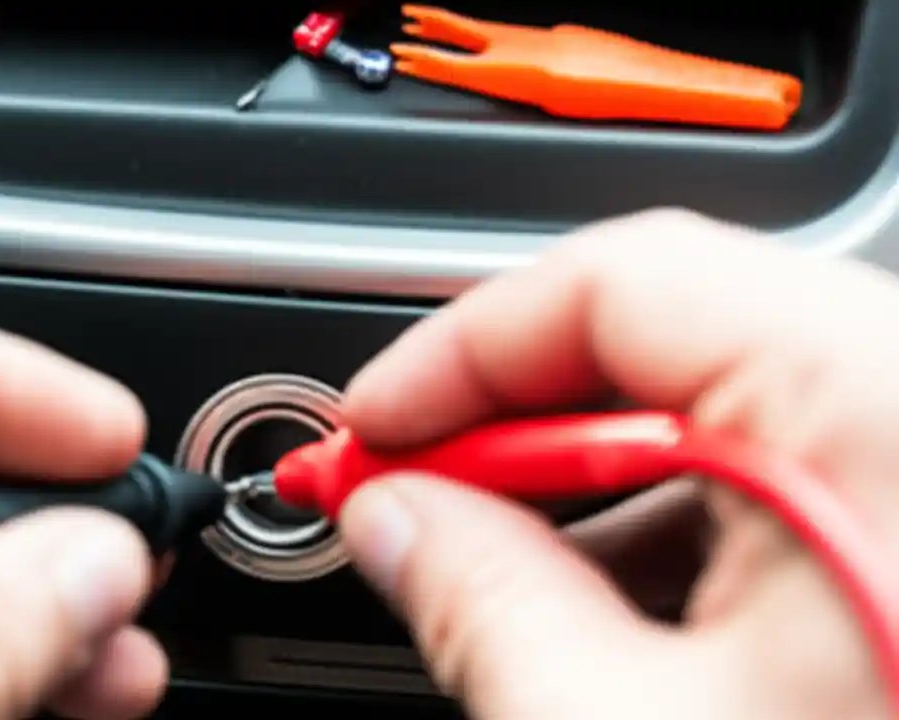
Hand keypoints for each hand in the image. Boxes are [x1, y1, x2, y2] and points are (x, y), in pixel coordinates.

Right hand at [338, 209, 896, 718]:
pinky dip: (676, 525)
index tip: (372, 428)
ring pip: (723, 408)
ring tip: (502, 572)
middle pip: (667, 336)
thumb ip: (477, 601)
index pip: (619, 284)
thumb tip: (391, 521)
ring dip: (587, 482)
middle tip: (409, 494)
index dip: (459, 351)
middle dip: (510, 422)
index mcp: (884, 415)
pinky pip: (784, 473)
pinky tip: (617, 611)